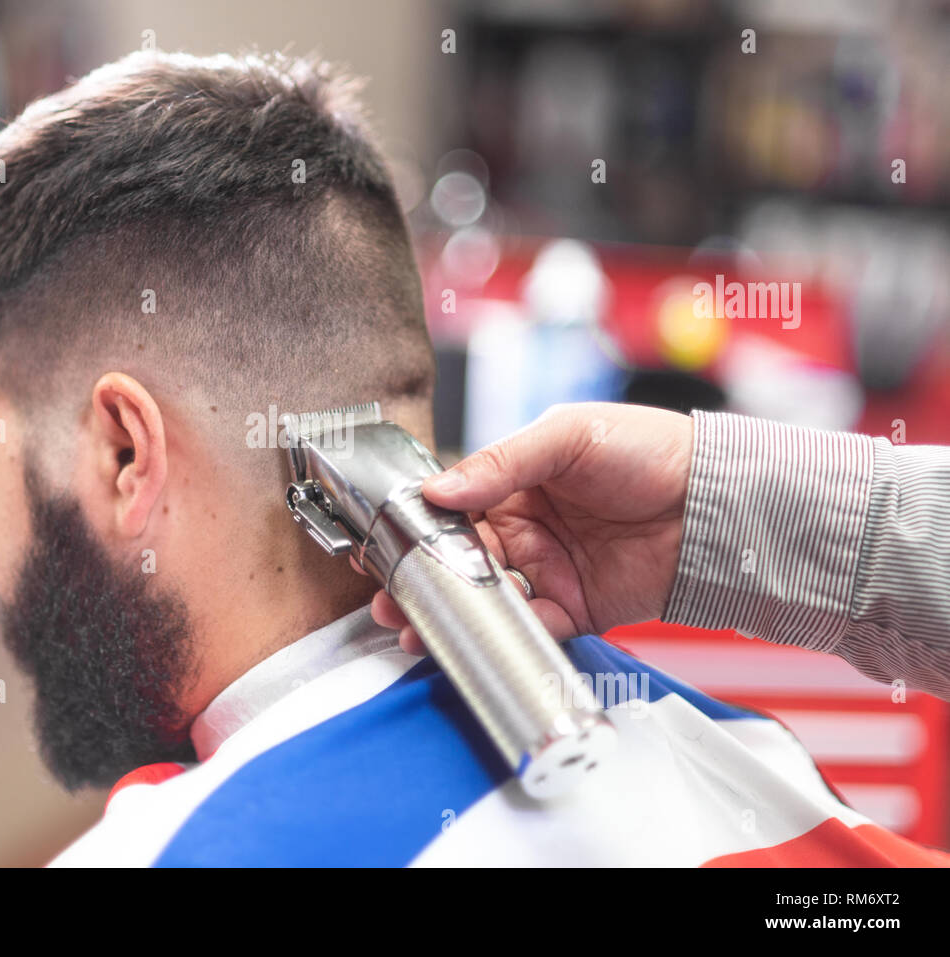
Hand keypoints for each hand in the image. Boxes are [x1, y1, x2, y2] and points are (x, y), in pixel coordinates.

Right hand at [371, 402, 693, 654]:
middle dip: (422, 582)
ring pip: (489, 599)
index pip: (454, 511)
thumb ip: (502, 463)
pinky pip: (534, 627)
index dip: (419, 530)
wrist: (716, 500)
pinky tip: (485, 637)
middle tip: (391, 598)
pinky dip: (509, 636)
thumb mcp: (569, 435)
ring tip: (419, 628)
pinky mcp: (578, 607)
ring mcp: (550, 570)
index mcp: (516, 484)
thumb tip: (440, 487)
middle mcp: (527, 530)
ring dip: (454, 615)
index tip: (387, 546)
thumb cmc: (652, 451)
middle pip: (460, 562)